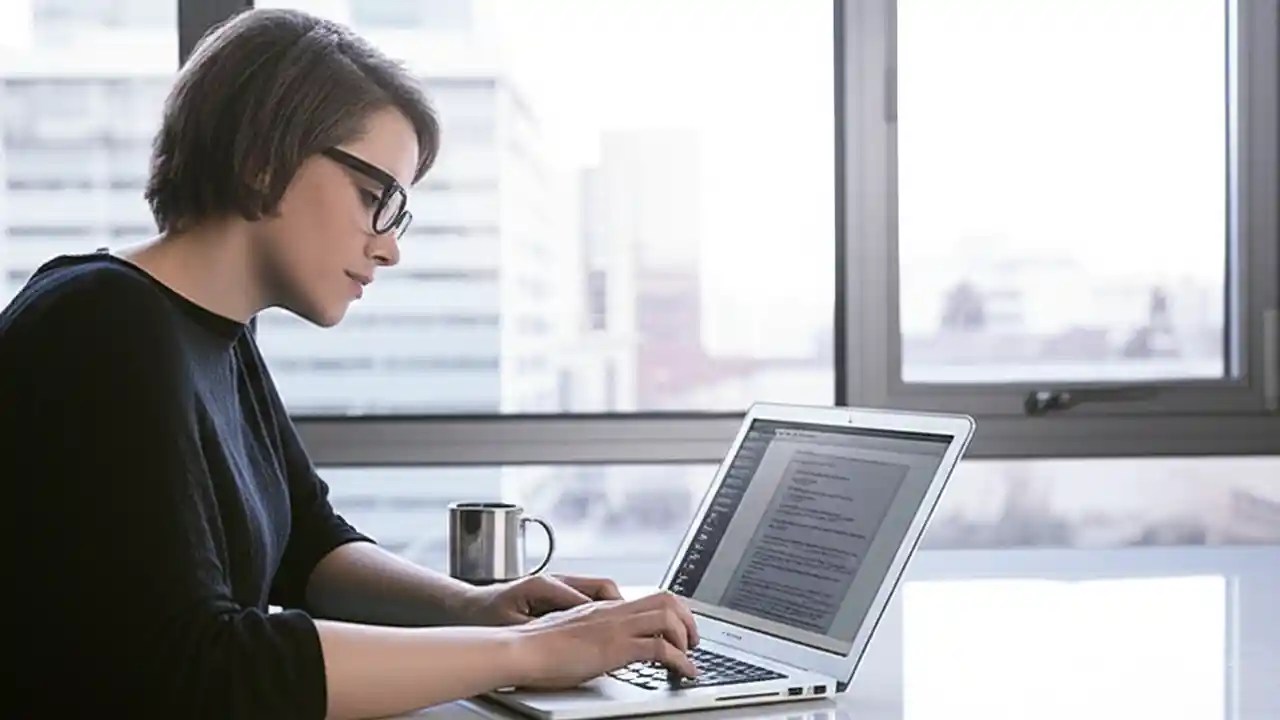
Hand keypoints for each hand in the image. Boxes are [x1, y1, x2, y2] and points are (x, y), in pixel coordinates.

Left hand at [462, 574, 623, 625]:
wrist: (469, 608)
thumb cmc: (487, 616)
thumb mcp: (513, 627)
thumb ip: (541, 631)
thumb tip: (568, 640)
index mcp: (545, 585)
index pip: (589, 596)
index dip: (610, 613)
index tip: (625, 627)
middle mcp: (556, 579)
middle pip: (602, 587)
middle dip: (620, 605)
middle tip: (635, 626)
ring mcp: (558, 584)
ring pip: (598, 590)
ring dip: (612, 606)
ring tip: (626, 627)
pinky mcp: (557, 592)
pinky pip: (589, 596)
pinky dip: (601, 608)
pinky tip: (605, 626)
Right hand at [508, 591, 700, 689]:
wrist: (521, 649)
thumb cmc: (537, 646)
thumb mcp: (572, 632)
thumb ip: (591, 633)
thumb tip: (600, 646)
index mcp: (604, 607)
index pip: (649, 596)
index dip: (672, 611)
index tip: (678, 628)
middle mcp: (614, 612)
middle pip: (667, 599)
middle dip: (687, 620)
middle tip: (692, 641)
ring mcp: (616, 628)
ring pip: (669, 618)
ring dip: (686, 637)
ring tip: (690, 657)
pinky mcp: (616, 648)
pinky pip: (661, 648)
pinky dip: (681, 661)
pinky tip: (685, 672)